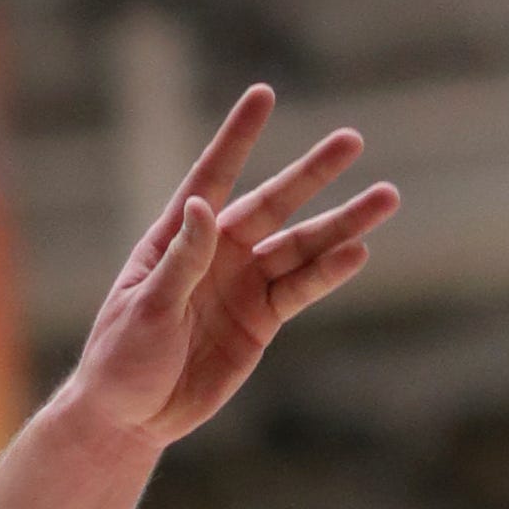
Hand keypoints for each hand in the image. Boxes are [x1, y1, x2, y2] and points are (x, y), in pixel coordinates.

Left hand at [66, 86, 399, 449]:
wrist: (131, 415)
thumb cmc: (121, 356)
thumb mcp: (145, 307)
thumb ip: (180, 260)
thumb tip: (203, 206)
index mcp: (175, 237)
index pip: (210, 176)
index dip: (237, 137)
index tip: (263, 93)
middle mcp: (215, 253)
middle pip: (271, 204)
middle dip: (311, 173)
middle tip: (352, 139)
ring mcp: (242, 285)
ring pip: (300, 245)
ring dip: (341, 223)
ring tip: (386, 196)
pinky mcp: (261, 320)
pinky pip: (301, 290)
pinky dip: (329, 273)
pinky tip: (358, 252)